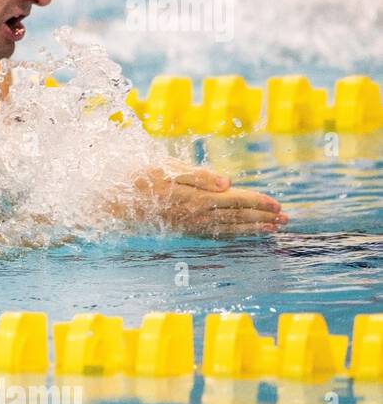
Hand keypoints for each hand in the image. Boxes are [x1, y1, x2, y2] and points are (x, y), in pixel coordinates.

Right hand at [135, 166, 286, 237]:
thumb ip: (199, 175)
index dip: (259, 202)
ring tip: (272, 229)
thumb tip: (227, 182)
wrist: (118, 202)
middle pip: (238, 216)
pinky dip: (234, 235)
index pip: (237, 200)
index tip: (278, 205)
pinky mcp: (185, 231)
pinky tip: (242, 234)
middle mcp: (198, 215)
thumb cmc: (142, 179)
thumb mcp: (168, 169)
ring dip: (253, 229)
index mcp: (198, 197)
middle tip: (285, 220)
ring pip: (230, 228)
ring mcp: (192, 225)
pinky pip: (216, 235)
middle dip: (263, 218)